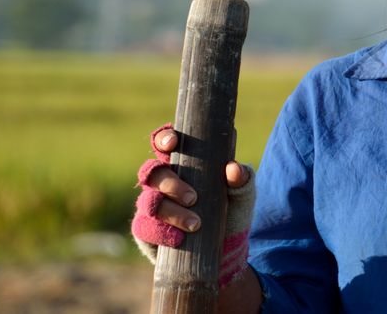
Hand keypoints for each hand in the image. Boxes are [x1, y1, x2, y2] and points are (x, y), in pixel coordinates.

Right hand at [131, 124, 255, 287]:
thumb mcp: (242, 194)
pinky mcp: (146, 230)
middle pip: (152, 172)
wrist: (225, 248)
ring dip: (171, 212)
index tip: (172, 143)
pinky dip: (162, 232)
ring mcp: (151, 205)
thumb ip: (241, 179)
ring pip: (149, 201)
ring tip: (195, 223)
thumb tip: (233, 169)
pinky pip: (144, 227)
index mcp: (182, 163)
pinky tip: (179, 238)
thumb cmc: (230, 210)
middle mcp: (162, 181)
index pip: (164, 143)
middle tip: (193, 198)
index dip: (163, 138)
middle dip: (170, 183)